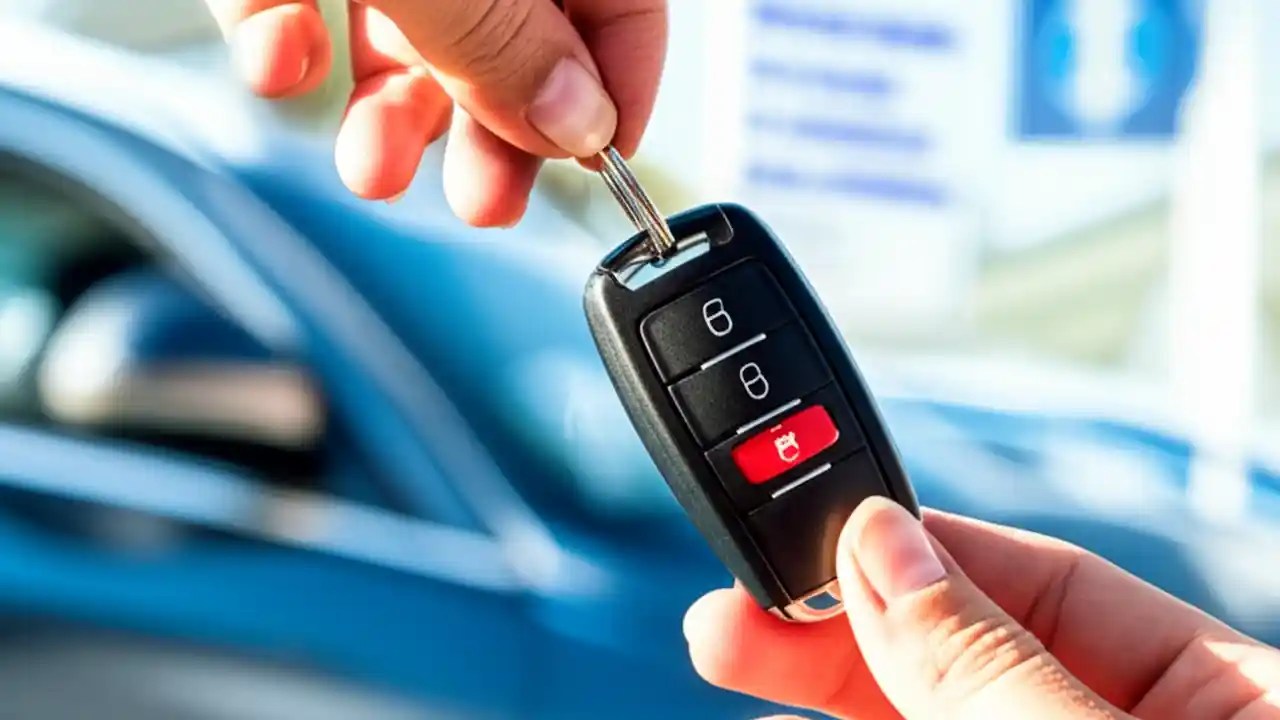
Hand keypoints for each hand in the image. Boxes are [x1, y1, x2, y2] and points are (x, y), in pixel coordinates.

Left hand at [203, 0, 666, 225]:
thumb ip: (506, 42)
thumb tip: (576, 124)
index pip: (623, 8)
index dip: (615, 94)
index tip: (599, 173)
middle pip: (513, 36)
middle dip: (488, 131)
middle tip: (485, 204)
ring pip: (407, 33)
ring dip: (389, 112)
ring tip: (369, 168)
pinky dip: (287, 39)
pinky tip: (284, 58)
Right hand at [684, 497, 1279, 718]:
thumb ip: (994, 664)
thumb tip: (884, 549)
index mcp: (1227, 694)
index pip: (1040, 579)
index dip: (910, 547)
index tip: (805, 531)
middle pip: (958, 651)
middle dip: (833, 623)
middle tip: (727, 609)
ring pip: (920, 717)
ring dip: (820, 685)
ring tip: (732, 654)